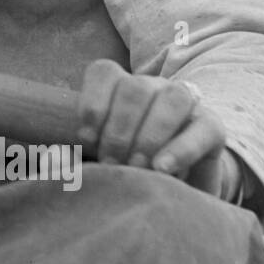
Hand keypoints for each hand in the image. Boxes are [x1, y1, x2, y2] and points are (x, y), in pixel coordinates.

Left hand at [79, 59, 239, 200]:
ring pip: (172, 97)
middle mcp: (152, 88)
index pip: (104, 72)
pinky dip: (181, 148)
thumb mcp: (94, 164)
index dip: (92, 102)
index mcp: (119, 88)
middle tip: (111, 164)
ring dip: (149, 134)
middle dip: (118, 129)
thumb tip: (51, 158)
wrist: (174, 191)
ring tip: (136, 167)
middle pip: (134, 87)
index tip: (85, 139)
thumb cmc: (124, 171)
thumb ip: (71, 160)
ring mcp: (186, 104)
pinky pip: (203, 128)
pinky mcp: (212, 127)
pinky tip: (162, 168)